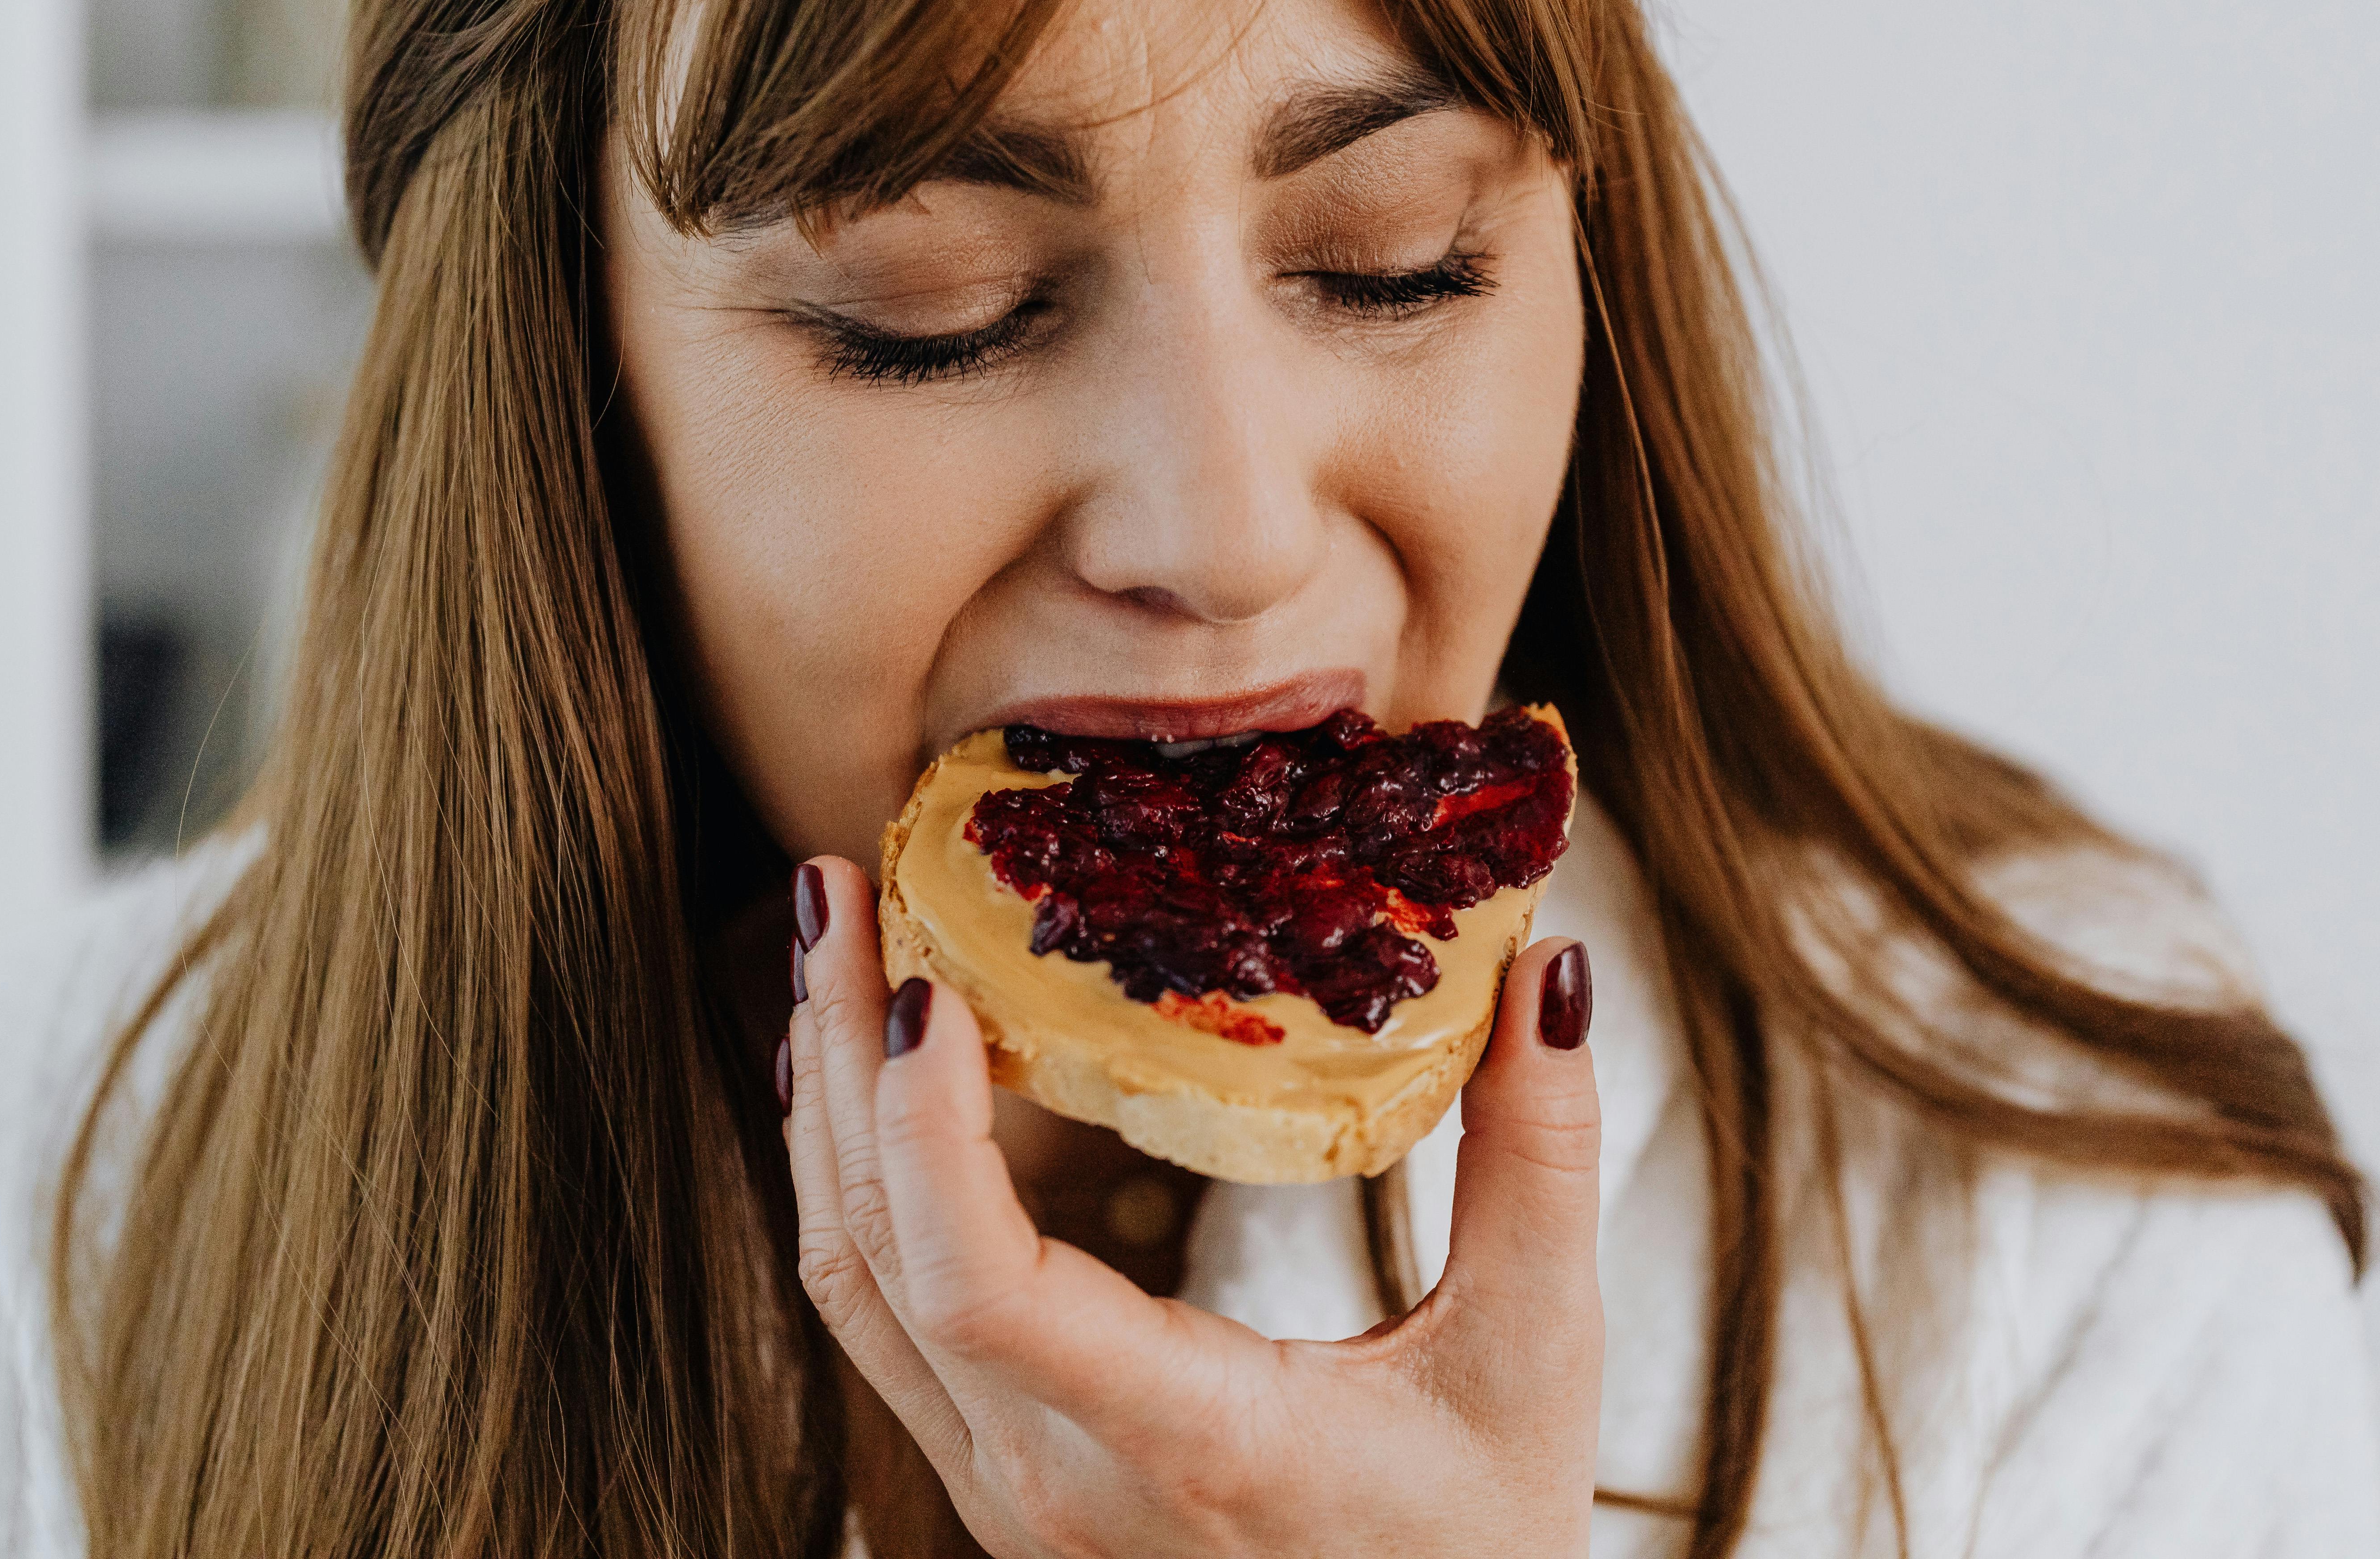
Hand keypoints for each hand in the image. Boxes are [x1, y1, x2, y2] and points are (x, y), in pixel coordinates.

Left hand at [780, 854, 1604, 1558]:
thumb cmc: (1473, 1555)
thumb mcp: (1533, 1363)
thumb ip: (1539, 1162)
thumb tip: (1552, 970)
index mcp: (1181, 1441)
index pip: (979, 1287)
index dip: (924, 1130)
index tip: (925, 987)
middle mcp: (1052, 1477)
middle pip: (875, 1255)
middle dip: (837, 1056)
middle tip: (837, 887)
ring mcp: (1008, 1488)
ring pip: (851, 1287)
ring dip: (827, 1109)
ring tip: (828, 949)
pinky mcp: (1002, 1477)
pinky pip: (880, 1317)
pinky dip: (858, 1183)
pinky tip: (868, 1086)